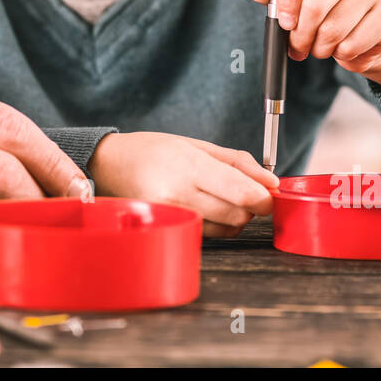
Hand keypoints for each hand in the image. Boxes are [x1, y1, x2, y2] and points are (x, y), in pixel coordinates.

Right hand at [86, 132, 278, 236]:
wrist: (109, 165)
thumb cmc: (152, 151)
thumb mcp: (196, 145)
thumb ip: (237, 163)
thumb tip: (271, 182)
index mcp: (188, 164)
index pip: (241, 192)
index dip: (264, 198)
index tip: (270, 196)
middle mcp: (177, 192)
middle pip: (237, 214)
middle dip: (249, 207)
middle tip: (243, 193)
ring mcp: (170, 215)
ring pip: (224, 228)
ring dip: (233, 217)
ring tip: (216, 197)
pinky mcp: (166, 228)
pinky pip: (207, 235)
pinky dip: (215, 225)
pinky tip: (202, 208)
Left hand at [249, 0, 380, 101]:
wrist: (363, 27)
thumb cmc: (320, 8)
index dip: (284, 0)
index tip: (285, 21)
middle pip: (314, 5)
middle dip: (300, 35)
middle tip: (298, 45)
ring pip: (333, 29)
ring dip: (320, 48)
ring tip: (320, 46)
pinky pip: (353, 44)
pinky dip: (342, 54)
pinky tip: (343, 47)